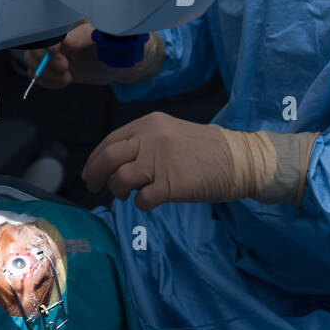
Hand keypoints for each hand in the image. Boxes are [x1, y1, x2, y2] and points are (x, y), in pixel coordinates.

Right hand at [23, 20, 162, 88]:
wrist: (120, 63)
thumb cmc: (120, 47)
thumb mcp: (110, 40)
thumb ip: (91, 36)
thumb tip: (68, 41)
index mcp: (69, 20)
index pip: (46, 26)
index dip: (46, 39)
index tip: (56, 50)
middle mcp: (56, 32)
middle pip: (34, 44)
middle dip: (46, 60)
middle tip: (66, 68)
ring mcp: (51, 48)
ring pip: (31, 59)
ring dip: (46, 73)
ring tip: (68, 78)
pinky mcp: (50, 64)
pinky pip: (34, 72)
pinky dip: (46, 81)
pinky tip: (63, 81)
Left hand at [83, 112, 242, 210]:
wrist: (239, 159)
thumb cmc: (206, 149)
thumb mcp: (171, 133)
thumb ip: (145, 142)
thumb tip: (116, 162)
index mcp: (149, 124)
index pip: (109, 141)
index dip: (94, 159)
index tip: (89, 173)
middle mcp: (151, 139)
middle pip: (108, 158)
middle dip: (95, 176)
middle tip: (94, 188)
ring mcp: (161, 161)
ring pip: (120, 179)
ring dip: (118, 191)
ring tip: (127, 195)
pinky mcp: (172, 184)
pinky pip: (142, 199)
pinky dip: (141, 204)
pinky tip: (150, 202)